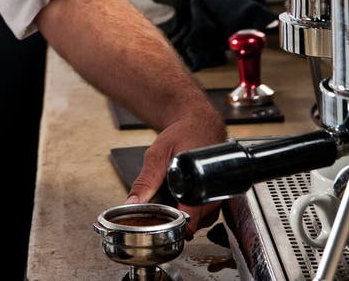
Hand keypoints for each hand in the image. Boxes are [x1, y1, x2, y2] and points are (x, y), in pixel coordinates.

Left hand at [126, 109, 225, 236]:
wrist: (199, 123)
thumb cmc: (183, 135)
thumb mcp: (158, 153)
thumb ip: (146, 180)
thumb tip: (133, 202)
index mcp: (201, 185)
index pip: (190, 221)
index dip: (173, 226)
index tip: (160, 222)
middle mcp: (214, 196)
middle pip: (193, 224)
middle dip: (175, 219)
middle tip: (162, 201)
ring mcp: (216, 199)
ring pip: (198, 222)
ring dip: (183, 215)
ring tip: (172, 194)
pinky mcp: (213, 199)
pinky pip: (201, 214)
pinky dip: (189, 209)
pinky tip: (180, 195)